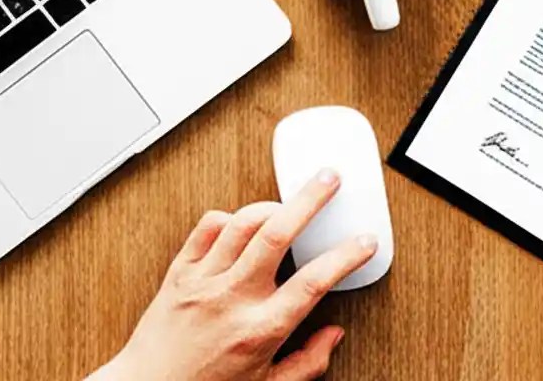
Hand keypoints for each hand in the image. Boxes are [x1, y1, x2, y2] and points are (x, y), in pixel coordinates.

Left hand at [92, 170, 377, 380]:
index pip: (313, 283)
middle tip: (329, 180)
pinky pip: (206, 229)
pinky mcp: (179, 272)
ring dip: (271, 204)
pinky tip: (244, 223)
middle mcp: (231, 299)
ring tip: (290, 201)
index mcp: (259, 330)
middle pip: (276, 234)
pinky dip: (229, 217)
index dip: (345, 257)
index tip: (364, 241)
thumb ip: (307, 363)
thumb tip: (333, 335)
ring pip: (241, 224)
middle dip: (308, 201)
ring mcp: (203, 281)